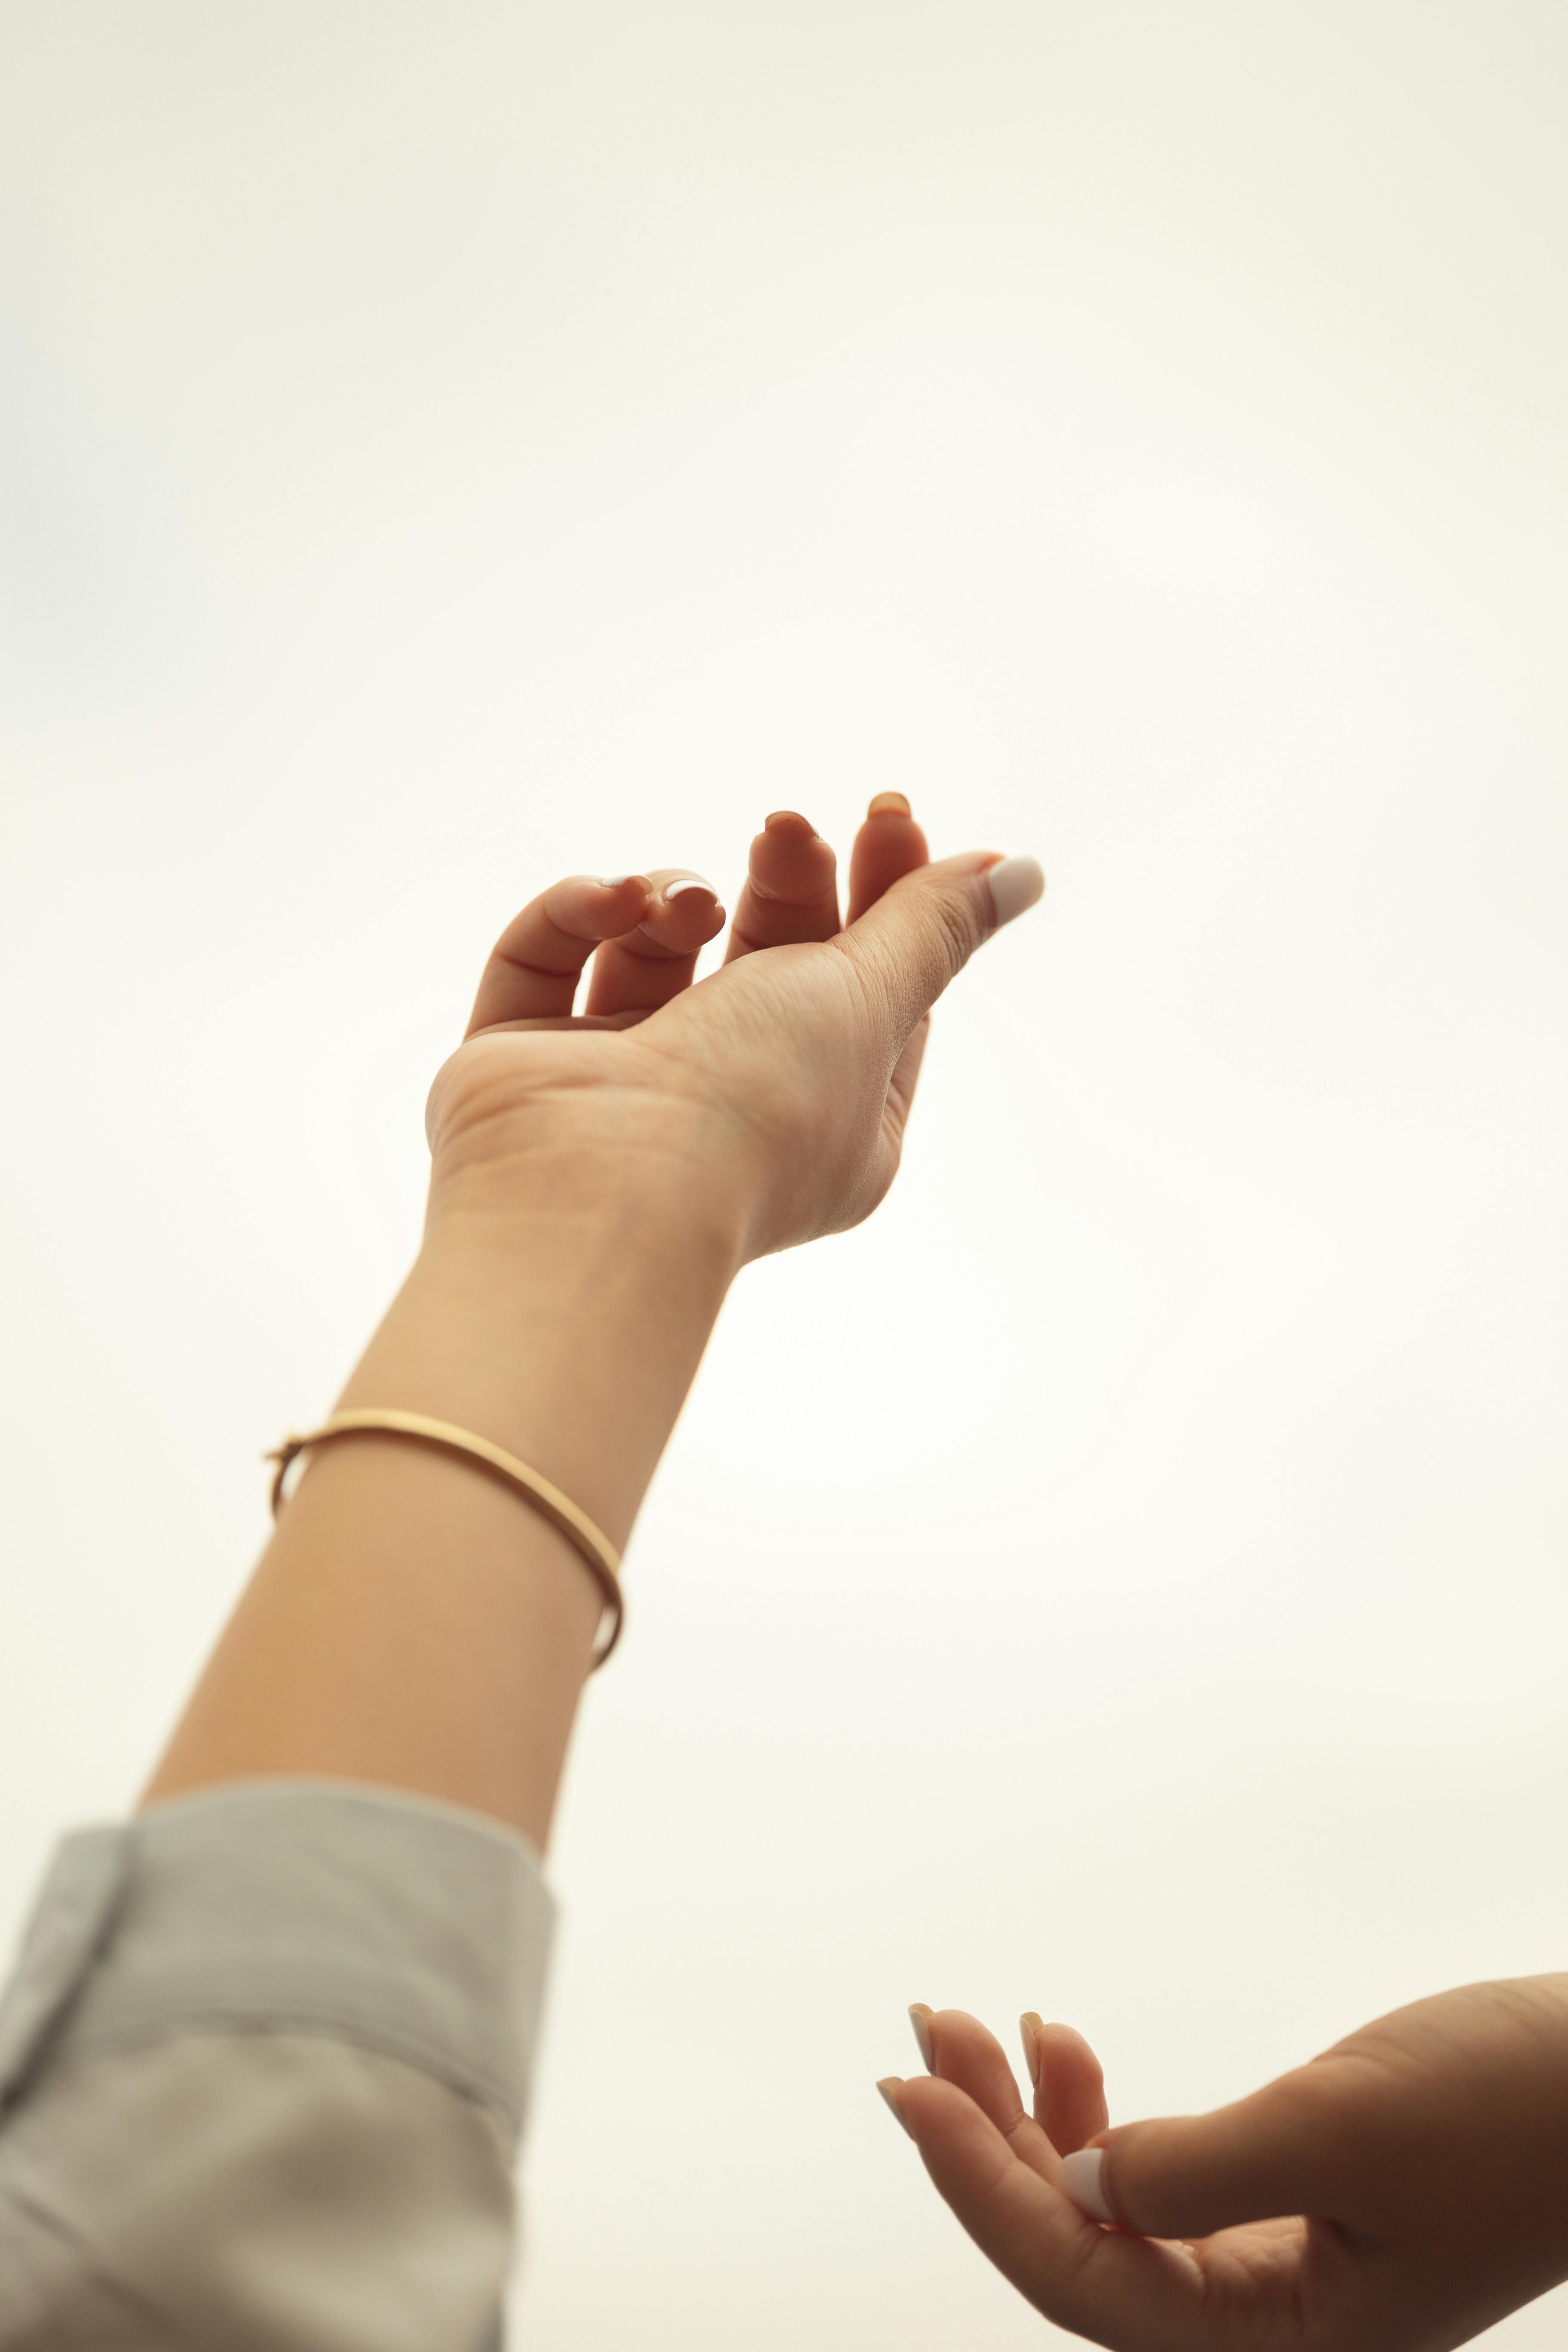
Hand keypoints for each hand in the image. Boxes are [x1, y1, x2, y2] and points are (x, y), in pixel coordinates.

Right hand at [424, 798, 1042, 1262]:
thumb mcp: (869, 1000)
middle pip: (768, 957)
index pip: (874, 990)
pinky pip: (549, 956)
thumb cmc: (751, 1109)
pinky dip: (580, 912)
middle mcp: (724, 1108)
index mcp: (831, 1124)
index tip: (889, 814)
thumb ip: (932, 926)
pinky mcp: (522, 1059)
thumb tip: (1020, 869)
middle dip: (786, 882)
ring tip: (682, 904)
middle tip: (789, 828)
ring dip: (677, 898)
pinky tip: (612, 903)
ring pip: (654, 947)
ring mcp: (617, 1084)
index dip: (886, 897)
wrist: (597, 1184)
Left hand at [880, 1976, 1567, 2348]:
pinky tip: (1065, 2049)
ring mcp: (1273, 2266)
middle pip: (1078, 2243)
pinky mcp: (1285, 2206)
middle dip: (988, 2140)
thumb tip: (1084, 2179)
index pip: (1084, 2281)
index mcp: (1284, 2345)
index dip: (981, 2186)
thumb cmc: (1512, 2111)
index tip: (913, 2091)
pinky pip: (1157, 2176)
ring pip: (1106, 2203)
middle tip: (926, 2037)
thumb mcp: (1341, 2131)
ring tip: (975, 2025)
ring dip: (1032, 2115)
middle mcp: (1269, 2327)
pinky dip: (1100, 2110)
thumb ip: (1198, 2170)